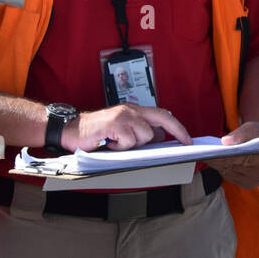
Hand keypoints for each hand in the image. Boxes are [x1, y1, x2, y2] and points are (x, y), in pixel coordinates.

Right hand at [66, 104, 190, 151]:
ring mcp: (123, 116)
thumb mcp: (122, 130)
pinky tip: (109, 144)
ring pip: (145, 135)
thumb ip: (139, 131)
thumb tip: (159, 138)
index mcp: (134, 110)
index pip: (162, 115)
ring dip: (134, 145)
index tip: (188, 140)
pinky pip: (129, 141)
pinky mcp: (114, 124)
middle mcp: (130, 110)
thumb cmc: (96, 133)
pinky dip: (121, 148)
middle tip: (185, 143)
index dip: (177, 127)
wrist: (70, 130)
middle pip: (162, 118)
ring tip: (118, 144)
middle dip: (177, 131)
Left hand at [206, 121, 258, 189]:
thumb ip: (240, 134)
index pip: (240, 158)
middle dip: (216, 158)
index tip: (210, 151)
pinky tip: (210, 159)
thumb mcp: (251, 128)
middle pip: (232, 166)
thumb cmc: (258, 133)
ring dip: (215, 163)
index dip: (225, 155)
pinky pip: (227, 175)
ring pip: (227, 171)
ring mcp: (252, 181)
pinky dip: (219, 166)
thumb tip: (224, 142)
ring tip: (202, 155)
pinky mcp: (245, 184)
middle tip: (200, 152)